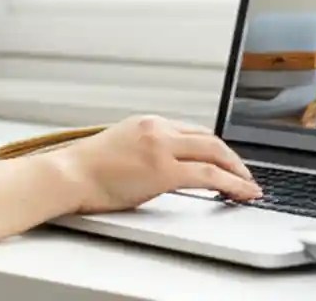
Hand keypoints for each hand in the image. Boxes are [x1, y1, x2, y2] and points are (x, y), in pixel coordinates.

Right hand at [53, 115, 261, 214]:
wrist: (67, 174)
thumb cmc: (84, 168)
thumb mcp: (120, 147)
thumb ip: (145, 150)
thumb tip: (161, 166)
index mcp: (147, 122)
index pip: (192, 131)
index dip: (214, 147)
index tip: (224, 160)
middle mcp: (158, 128)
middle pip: (209, 138)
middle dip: (232, 157)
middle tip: (244, 174)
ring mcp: (162, 147)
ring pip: (216, 153)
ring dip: (237, 170)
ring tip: (248, 186)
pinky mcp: (163, 170)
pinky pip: (209, 175)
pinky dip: (232, 183)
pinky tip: (240, 192)